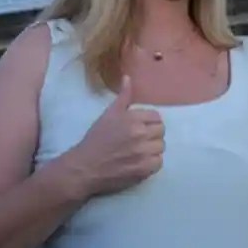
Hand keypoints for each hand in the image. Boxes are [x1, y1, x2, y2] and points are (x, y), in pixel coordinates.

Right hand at [60, 75, 163, 197]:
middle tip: (139, 140)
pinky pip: (159, 162)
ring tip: (139, 151)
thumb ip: (123, 96)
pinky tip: (140, 162)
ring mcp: (143, 153)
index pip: (156, 117)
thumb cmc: (96, 139)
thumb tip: (128, 77)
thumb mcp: (108, 114)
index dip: (149, 122)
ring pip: (161, 147)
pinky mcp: (144, 169)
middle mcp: (140, 134)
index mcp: (133, 118)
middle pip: (161, 131)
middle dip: (152, 134)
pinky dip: (151, 163)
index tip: (140, 127)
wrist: (86, 167)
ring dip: (152, 149)